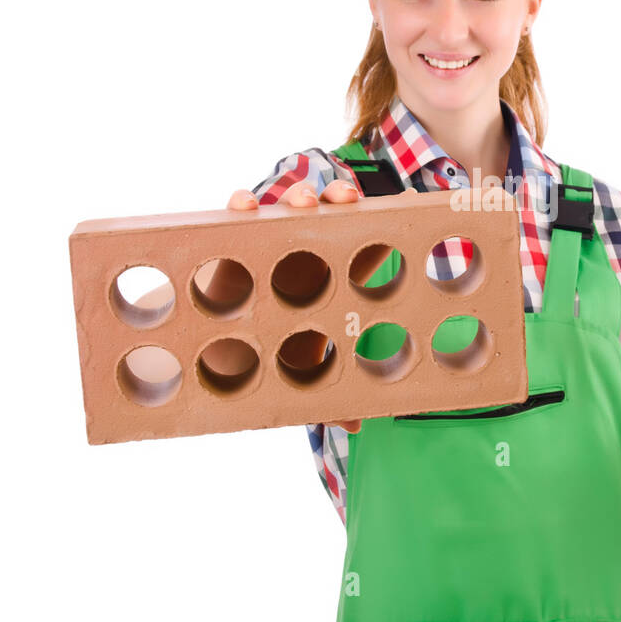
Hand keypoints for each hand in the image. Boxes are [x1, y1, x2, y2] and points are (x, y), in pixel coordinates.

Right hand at [227, 180, 363, 433]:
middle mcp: (308, 253)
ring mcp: (273, 244)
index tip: (396, 203)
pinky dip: (241, 207)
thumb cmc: (276, 356)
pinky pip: (238, 219)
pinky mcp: (235, 244)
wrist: (224, 355)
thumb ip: (331, 392)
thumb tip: (359, 424)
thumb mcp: (305, 375)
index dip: (381, 218)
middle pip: (328, 215)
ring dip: (296, 196)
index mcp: (337, 275)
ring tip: (301, 200)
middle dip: (336, 199)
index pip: (364, 238)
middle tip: (343, 199)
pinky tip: (242, 206)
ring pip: (287, 209)